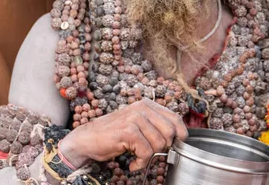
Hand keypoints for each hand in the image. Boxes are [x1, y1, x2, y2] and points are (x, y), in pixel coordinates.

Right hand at [59, 99, 187, 171]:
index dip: (180, 135)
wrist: (88, 139)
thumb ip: (154, 126)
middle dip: (164, 148)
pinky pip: (146, 152)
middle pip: (170, 132)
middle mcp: (143, 108)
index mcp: (147, 104)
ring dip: (149, 157)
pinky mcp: (128, 131)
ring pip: (159, 144)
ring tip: (138, 158)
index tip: (175, 146)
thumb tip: (178, 137)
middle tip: (150, 153)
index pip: (175, 118)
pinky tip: (132, 163)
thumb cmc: (114, 134)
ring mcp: (135, 118)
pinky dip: (140, 163)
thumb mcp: (137, 124)